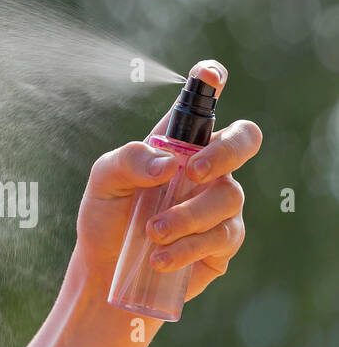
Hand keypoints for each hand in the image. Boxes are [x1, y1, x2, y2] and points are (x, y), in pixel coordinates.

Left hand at [73, 60, 261, 305]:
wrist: (107, 272)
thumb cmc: (106, 217)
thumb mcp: (104, 182)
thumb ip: (129, 161)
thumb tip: (169, 163)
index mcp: (175, 143)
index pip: (201, 104)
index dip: (210, 82)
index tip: (209, 74)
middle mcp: (205, 166)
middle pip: (243, 140)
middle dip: (225, 151)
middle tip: (191, 171)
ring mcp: (219, 202)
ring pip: (228, 196)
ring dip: (186, 216)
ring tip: (151, 232)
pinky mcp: (224, 241)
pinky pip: (222, 236)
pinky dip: (188, 246)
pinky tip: (159, 257)